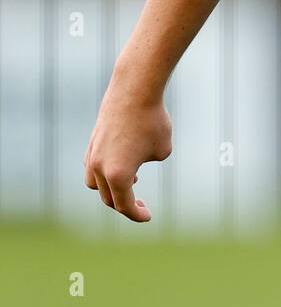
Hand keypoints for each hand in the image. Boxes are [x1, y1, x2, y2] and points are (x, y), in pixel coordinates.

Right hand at [83, 78, 171, 222]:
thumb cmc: (153, 120)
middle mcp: (99, 168)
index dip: (137, 215)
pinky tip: (120, 162)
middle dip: (125, 205)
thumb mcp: (162, 150)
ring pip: (94, 183)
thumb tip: (136, 164)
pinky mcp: (92, 141)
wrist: (134, 90)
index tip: (148, 216)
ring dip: (110, 188)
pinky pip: (92, 165)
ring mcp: (92, 154)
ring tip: (130, 182)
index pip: (125, 206)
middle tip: (141, 206)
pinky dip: (104, 171)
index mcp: (118, 176)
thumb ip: (149, 163)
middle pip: (109, 198)